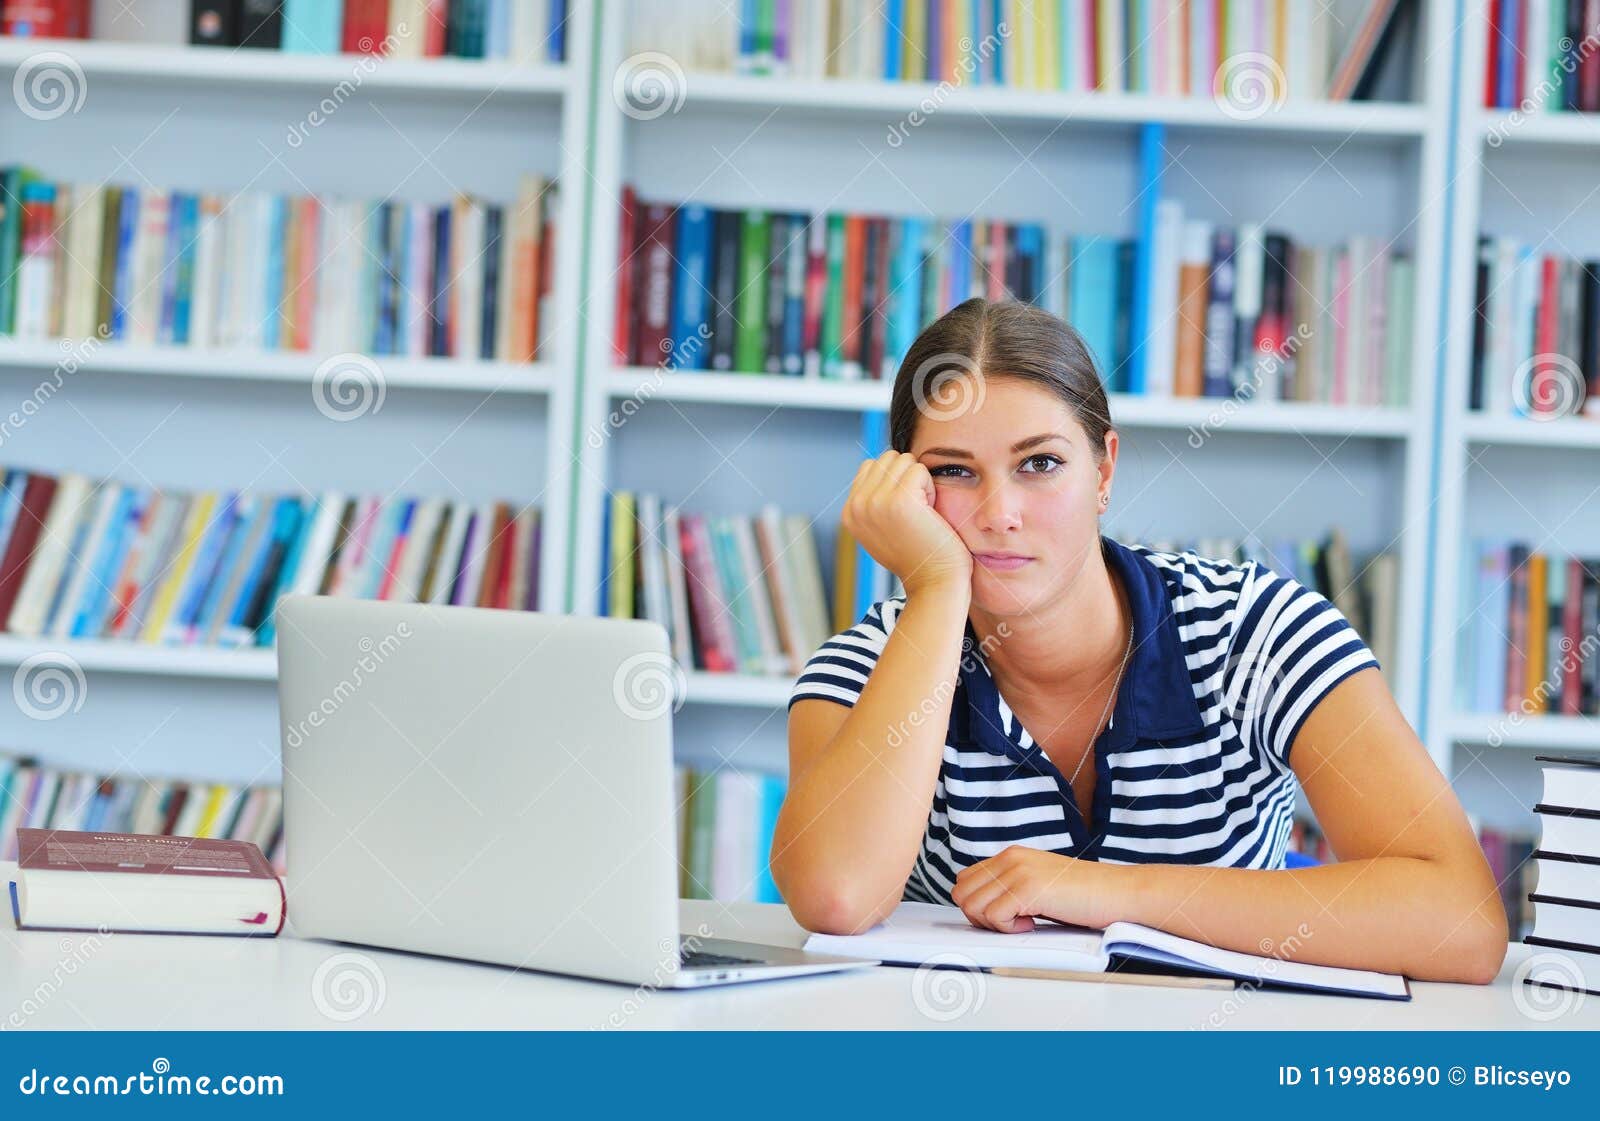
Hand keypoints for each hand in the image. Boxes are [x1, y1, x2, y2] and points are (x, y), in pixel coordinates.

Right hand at [841, 451, 970, 597]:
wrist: (934, 581)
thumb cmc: (917, 554)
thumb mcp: (883, 527)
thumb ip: (873, 500)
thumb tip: (877, 464)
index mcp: (849, 512)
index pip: (870, 466)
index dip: (894, 481)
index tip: (902, 513)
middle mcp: (857, 506)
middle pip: (887, 459)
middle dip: (907, 478)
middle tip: (915, 511)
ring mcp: (875, 502)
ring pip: (904, 460)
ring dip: (919, 482)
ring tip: (921, 512)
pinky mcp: (900, 500)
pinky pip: (920, 469)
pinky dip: (931, 488)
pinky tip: (930, 513)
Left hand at [950, 845, 1127, 932]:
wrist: (1118, 893)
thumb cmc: (1083, 896)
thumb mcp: (1038, 883)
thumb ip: (1010, 887)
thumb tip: (980, 909)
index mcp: (1010, 856)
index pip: (965, 880)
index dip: (977, 905)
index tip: (1002, 918)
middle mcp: (1010, 859)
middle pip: (962, 892)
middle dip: (979, 917)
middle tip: (1010, 924)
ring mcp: (1018, 871)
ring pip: (973, 905)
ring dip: (994, 924)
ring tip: (1024, 923)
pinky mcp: (1028, 888)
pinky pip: (993, 916)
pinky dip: (1008, 929)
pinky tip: (1032, 924)